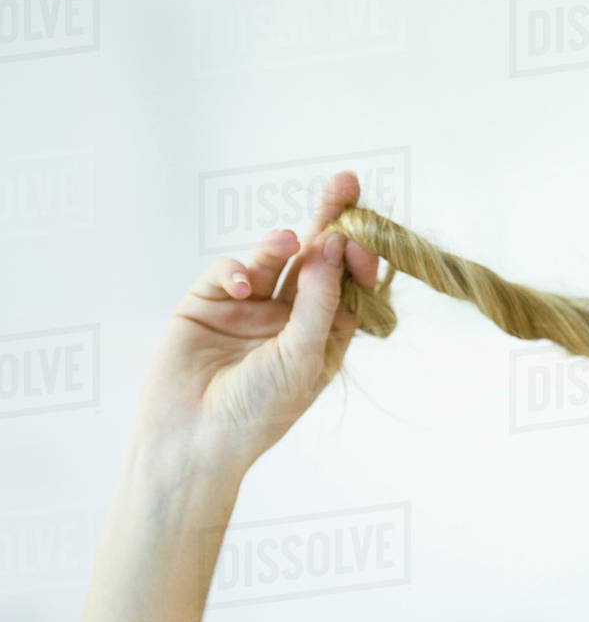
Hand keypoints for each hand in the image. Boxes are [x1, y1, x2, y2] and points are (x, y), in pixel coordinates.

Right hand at [132, 171, 380, 477]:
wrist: (192, 438)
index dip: (359, 258)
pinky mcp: (210, 301)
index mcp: (324, 334)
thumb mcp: (303, 356)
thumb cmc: (260, 409)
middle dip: (331, 221)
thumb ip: (319, 301)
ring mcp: (250, 307)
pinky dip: (237, 268)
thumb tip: (334, 246)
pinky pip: (231, 269)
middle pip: (318, 259)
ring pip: (276, 258)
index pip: (350, 284)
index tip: (363, 238)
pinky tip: (242, 285)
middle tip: (346, 183)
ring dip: (285, 243)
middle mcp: (291, 316)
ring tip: (292, 240)